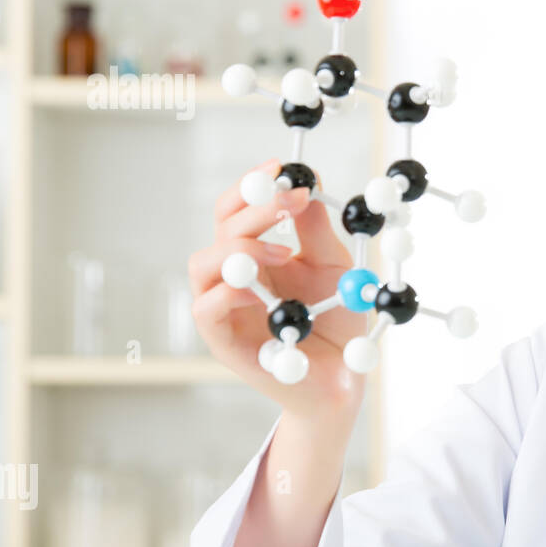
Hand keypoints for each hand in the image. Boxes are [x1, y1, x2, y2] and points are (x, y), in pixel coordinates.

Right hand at [188, 158, 367, 426]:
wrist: (342, 379)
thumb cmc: (334, 321)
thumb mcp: (333, 266)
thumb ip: (315, 229)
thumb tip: (308, 180)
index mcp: (255, 254)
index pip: (235, 210)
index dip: (251, 185)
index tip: (280, 167)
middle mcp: (232, 275)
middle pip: (222, 228)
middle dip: (255, 208)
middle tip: (291, 201)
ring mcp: (223, 307)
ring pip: (203, 262)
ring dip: (241, 248)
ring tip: (285, 253)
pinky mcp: (221, 341)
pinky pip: (206, 308)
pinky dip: (228, 293)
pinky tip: (260, 292)